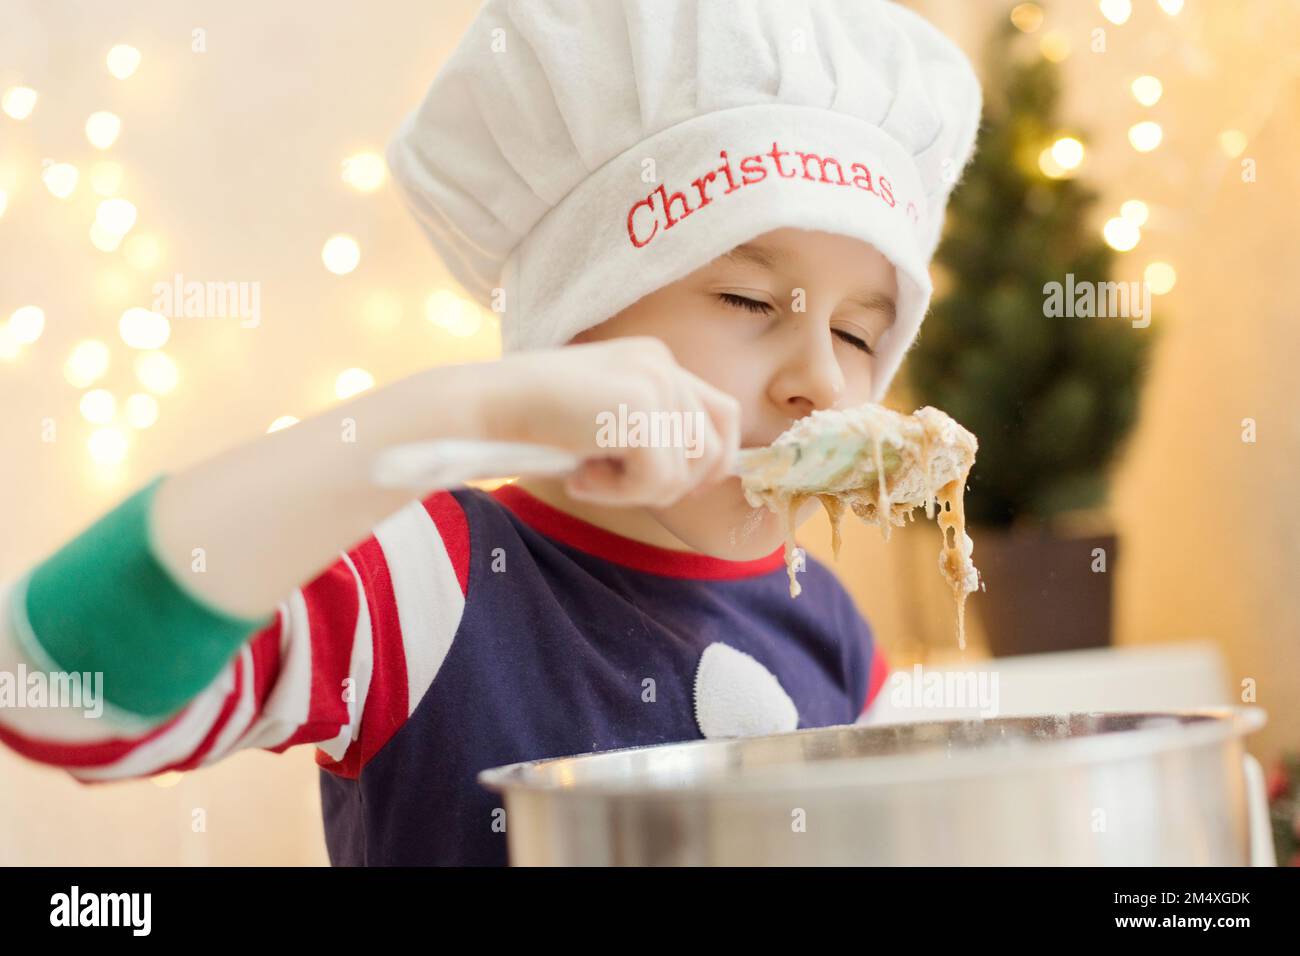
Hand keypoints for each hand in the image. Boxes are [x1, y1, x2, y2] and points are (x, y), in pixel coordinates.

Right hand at [487, 337, 740, 506]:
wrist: (488, 407)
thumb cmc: (536, 423)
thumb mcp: (605, 420)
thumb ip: (651, 433)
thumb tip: (699, 480)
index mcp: (658, 361)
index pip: (722, 415)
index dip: (709, 462)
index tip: (673, 489)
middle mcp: (664, 365)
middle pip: (714, 447)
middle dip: (673, 484)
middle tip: (617, 486)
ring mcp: (655, 383)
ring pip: (688, 471)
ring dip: (640, 491)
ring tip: (591, 478)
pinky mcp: (641, 410)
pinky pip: (658, 481)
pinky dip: (619, 495)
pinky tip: (580, 479)